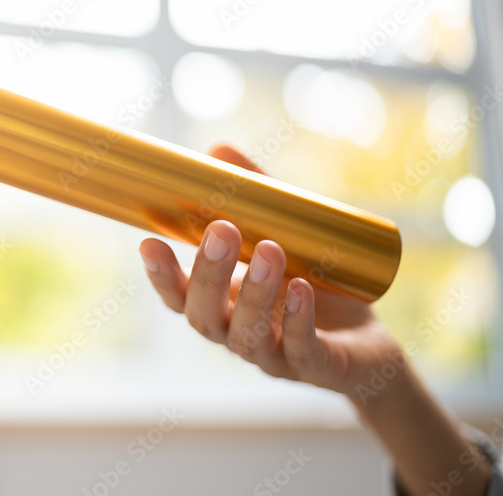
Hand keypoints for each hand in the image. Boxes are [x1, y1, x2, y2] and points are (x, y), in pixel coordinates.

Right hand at [139, 144, 400, 398]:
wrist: (367, 343)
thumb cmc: (311, 283)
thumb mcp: (283, 235)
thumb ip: (253, 198)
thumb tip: (219, 149)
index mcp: (219, 305)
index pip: (177, 296)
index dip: (160, 274)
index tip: (149, 242)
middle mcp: (235, 334)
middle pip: (204, 316)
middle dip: (209, 275)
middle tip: (221, 231)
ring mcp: (274, 355)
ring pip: (249, 335)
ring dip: (256, 294)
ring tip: (270, 251)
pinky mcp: (318, 367)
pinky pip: (302, 350)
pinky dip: (299, 321)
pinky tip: (302, 290)